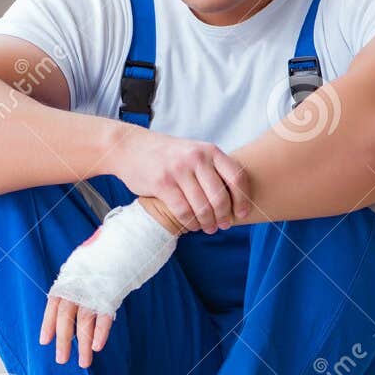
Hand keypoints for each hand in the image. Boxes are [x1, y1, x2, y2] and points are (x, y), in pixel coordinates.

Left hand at [41, 199, 179, 366]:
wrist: (138, 230)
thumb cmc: (117, 242)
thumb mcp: (91, 257)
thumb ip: (84, 275)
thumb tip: (80, 293)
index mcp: (72, 272)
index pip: (55, 302)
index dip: (48, 322)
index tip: (44, 341)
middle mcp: (80, 281)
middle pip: (66, 316)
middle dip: (63, 340)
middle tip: (61, 359)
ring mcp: (97, 286)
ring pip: (84, 321)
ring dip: (83, 344)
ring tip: (82, 363)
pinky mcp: (115, 290)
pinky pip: (104, 315)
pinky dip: (100, 332)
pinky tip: (97, 347)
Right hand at [113, 126, 249, 233]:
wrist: (131, 147)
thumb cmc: (167, 155)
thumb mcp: (194, 152)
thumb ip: (213, 168)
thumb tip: (236, 198)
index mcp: (210, 150)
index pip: (237, 177)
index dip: (243, 199)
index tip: (242, 213)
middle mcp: (196, 158)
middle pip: (221, 196)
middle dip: (224, 216)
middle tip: (224, 225)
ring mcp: (179, 170)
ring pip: (203, 207)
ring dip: (208, 222)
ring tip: (208, 228)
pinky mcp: (162, 183)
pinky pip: (184, 211)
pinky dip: (190, 223)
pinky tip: (192, 225)